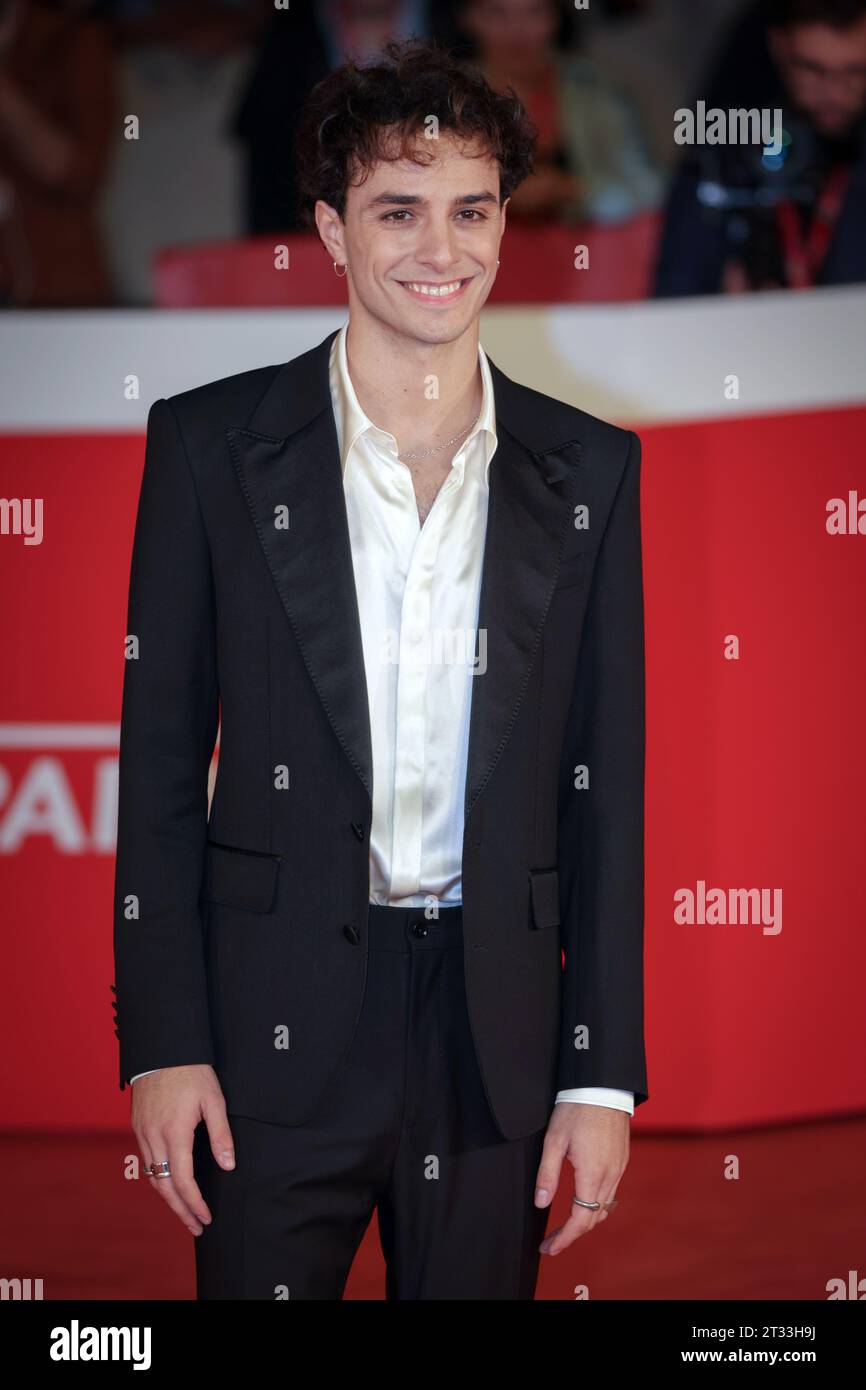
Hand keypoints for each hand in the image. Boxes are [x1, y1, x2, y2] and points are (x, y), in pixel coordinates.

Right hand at [132, 1064, 234, 1235]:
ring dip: (167, 1197)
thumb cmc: (193, 1072)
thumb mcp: (214, 1100)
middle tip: (196, 1227)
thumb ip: (221, 1134)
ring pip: (151, 1176)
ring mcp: (142, 1132)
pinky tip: (169, 1183)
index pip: (182, 1181)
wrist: (163, 1047)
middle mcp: (153, 1137)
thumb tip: (228, 1166)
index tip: (206, 1218)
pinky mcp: (137, 1125)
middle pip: (163, 1186)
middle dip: (180, 1210)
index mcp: (174, 1132)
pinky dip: (157, 1178)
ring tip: (185, 1211)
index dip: (194, 1203)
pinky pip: (146, 1160)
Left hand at [534, 1102, 628, 1254]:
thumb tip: (541, 1203)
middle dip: (572, 1234)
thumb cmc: (576, 1110)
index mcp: (592, 1174)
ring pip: (604, 1208)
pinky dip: (596, 1206)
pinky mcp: (622, 1161)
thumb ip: (547, 1174)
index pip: (579, 1219)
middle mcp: (610, 1176)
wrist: (603, 1086)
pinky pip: (611, 1193)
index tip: (548, 1248)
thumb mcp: (554, 1141)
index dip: (564, 1238)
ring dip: (585, 1222)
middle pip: (593, 1219)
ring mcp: (619, 1169)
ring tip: (564, 1227)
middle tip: (551, 1243)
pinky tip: (583, 1204)